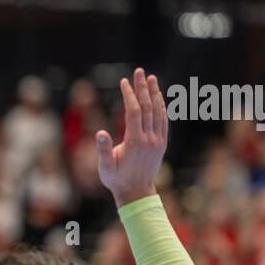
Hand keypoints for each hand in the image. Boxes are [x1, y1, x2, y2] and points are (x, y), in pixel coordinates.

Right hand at [96, 67, 166, 207]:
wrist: (136, 192)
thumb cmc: (116, 179)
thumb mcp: (105, 167)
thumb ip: (103, 150)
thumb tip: (100, 133)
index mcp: (135, 142)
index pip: (134, 112)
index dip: (129, 95)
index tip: (124, 82)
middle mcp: (149, 138)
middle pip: (148, 107)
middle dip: (143, 88)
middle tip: (139, 71)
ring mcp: (158, 140)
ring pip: (158, 112)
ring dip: (155, 93)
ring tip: (152, 79)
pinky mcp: (161, 143)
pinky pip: (163, 120)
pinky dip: (161, 106)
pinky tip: (158, 97)